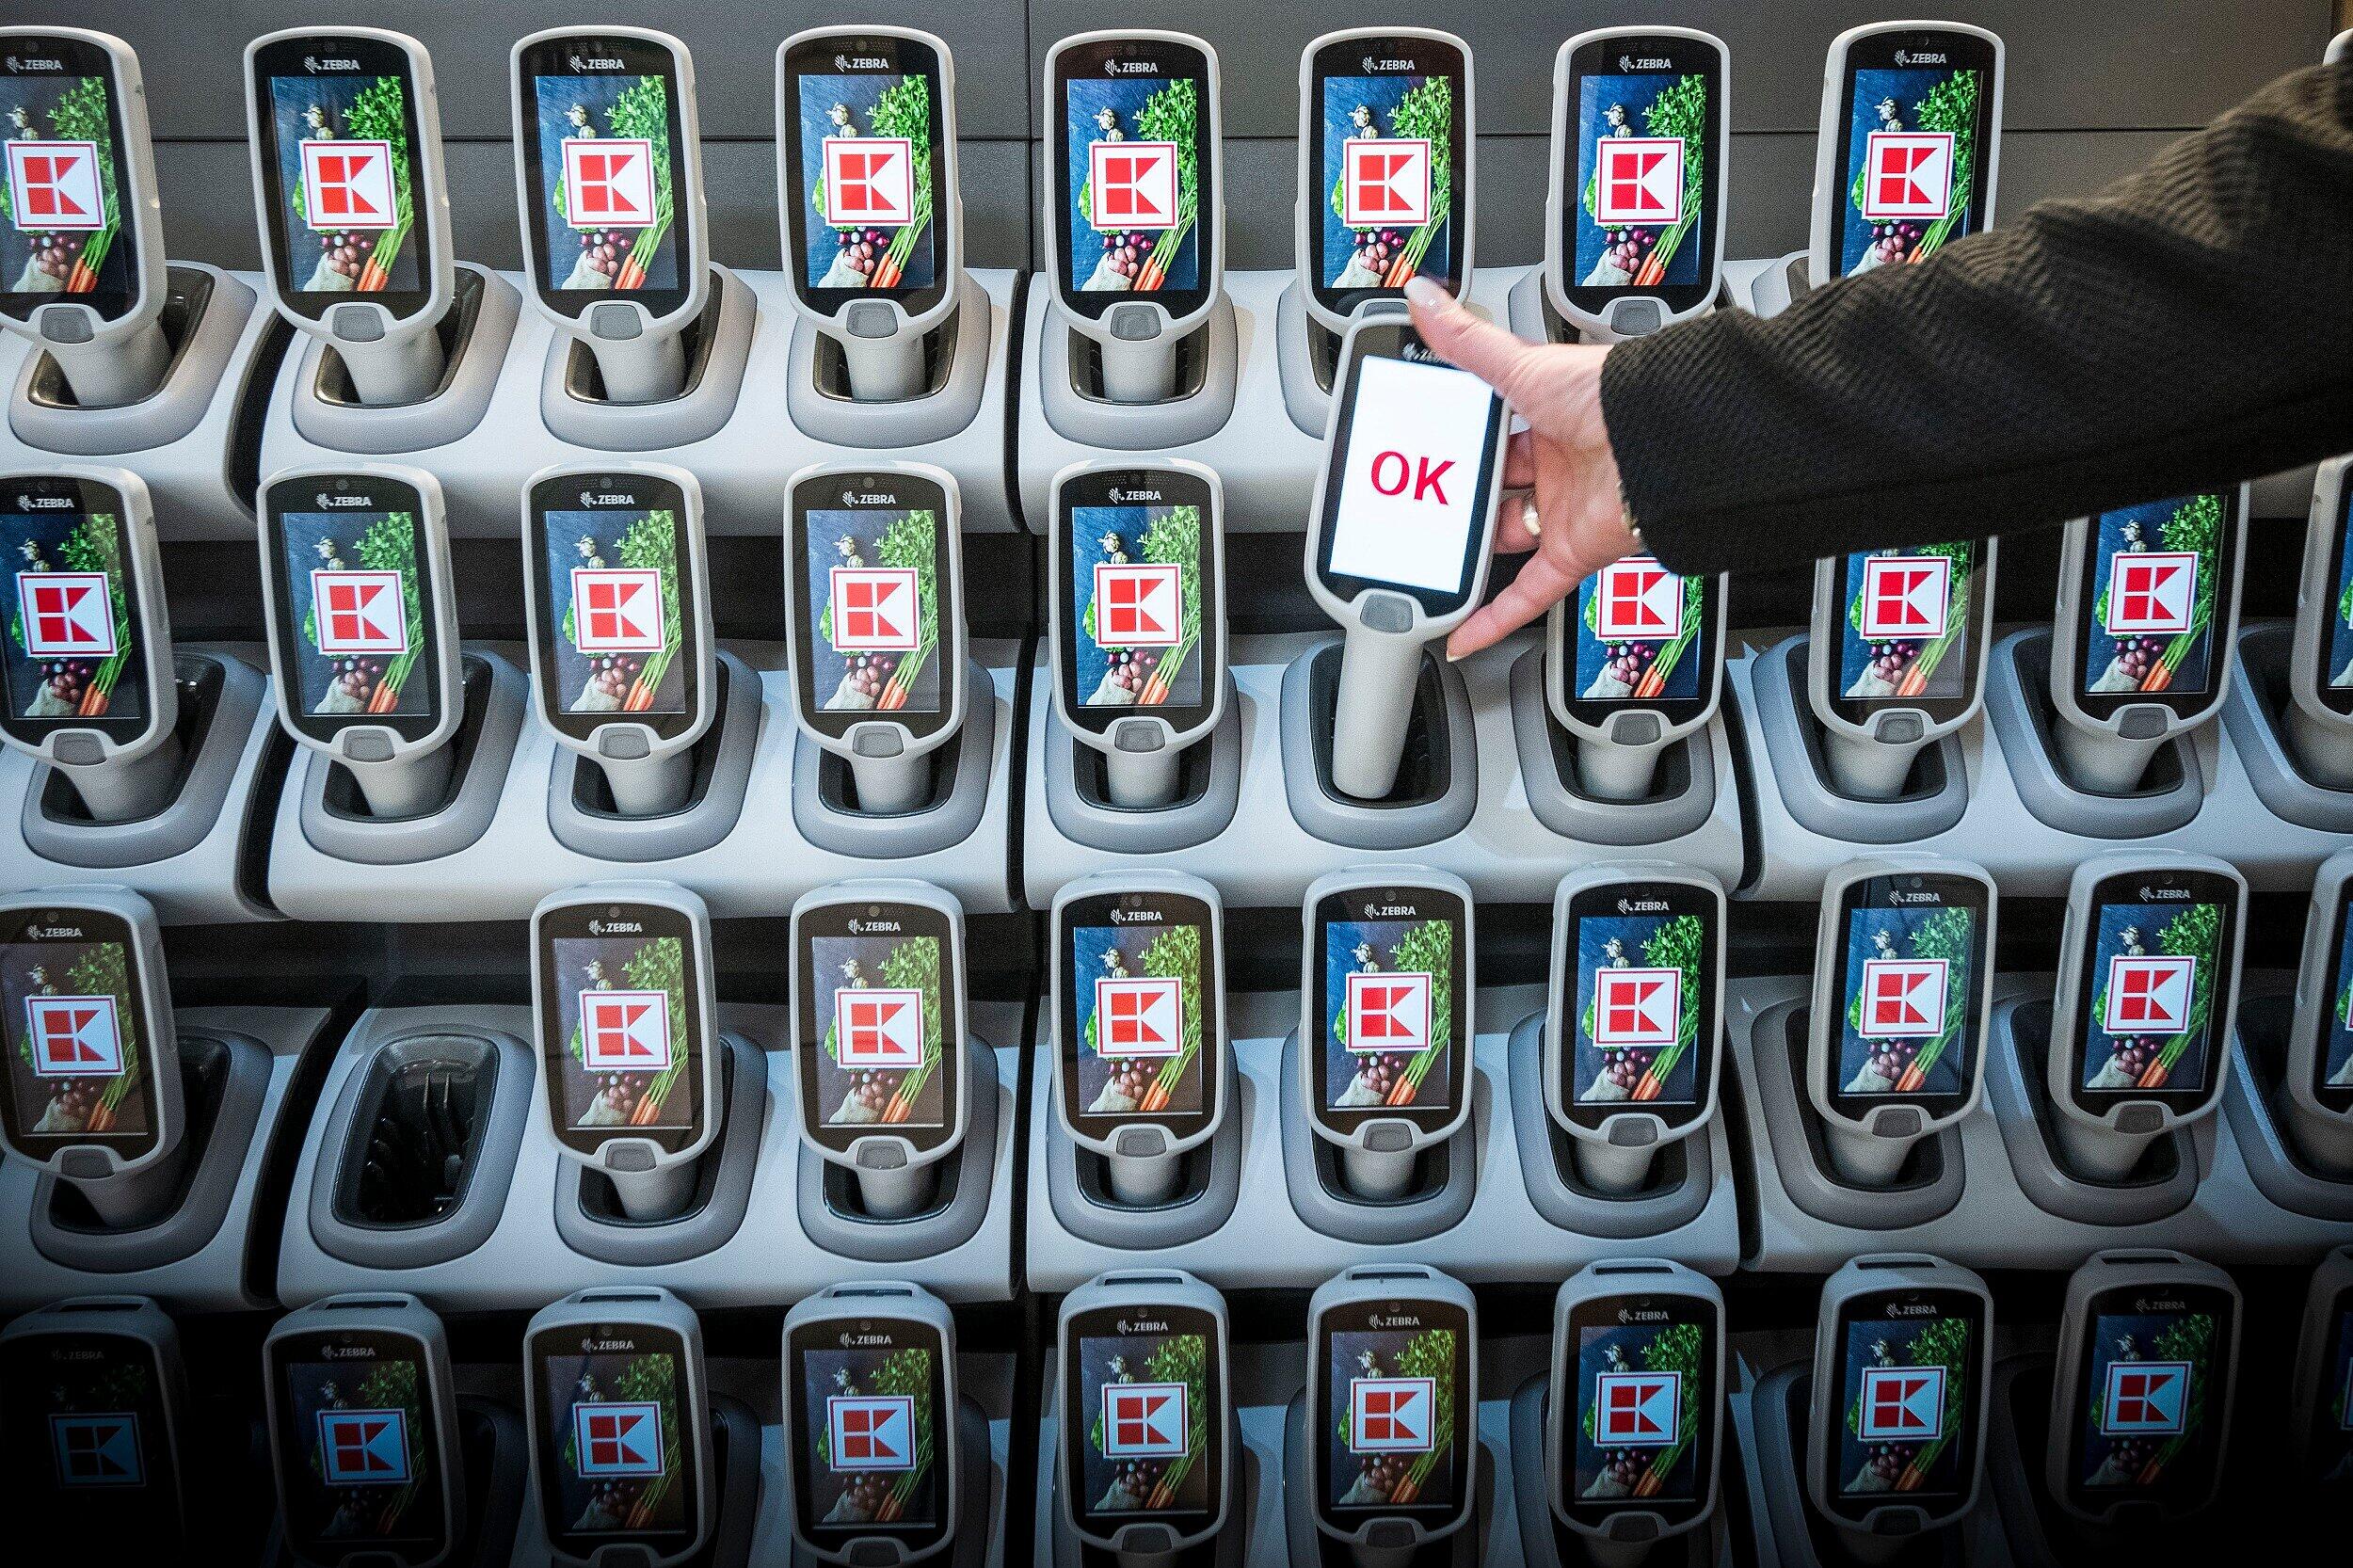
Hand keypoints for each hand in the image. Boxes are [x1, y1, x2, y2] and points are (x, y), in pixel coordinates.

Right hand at [1403, 278, 1638, 657]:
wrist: (1666, 443)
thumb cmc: (1613, 397)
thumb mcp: (1523, 365)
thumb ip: (1467, 343)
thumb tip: (1424, 301)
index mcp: (1549, 413)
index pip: (1494, 427)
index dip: (1459, 437)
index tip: (1422, 443)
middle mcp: (1560, 463)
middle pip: (1497, 486)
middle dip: (1460, 495)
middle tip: (1417, 500)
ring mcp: (1565, 509)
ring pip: (1507, 536)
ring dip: (1472, 549)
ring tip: (1428, 555)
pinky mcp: (1573, 551)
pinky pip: (1527, 591)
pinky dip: (1494, 615)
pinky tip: (1462, 631)